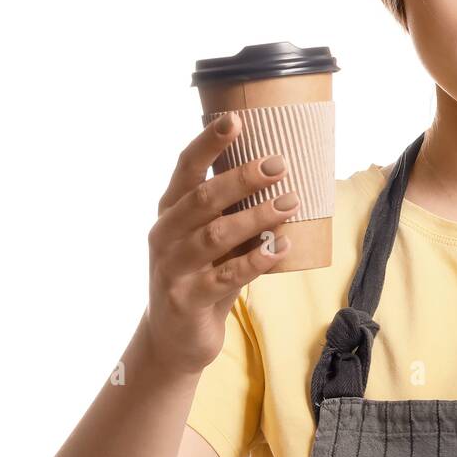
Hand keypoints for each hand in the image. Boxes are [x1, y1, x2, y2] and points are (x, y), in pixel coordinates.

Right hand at [143, 113, 299, 373]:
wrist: (174, 338)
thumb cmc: (202, 276)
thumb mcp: (212, 240)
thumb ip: (231, 211)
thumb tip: (278, 174)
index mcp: (170, 212)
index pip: (185, 168)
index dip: (208, 142)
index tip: (234, 118)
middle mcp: (166, 234)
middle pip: (203, 197)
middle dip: (242, 177)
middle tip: (280, 163)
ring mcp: (173, 267)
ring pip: (217, 234)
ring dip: (257, 216)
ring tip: (291, 201)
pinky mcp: (188, 299)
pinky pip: (227, 275)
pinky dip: (257, 259)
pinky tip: (281, 246)